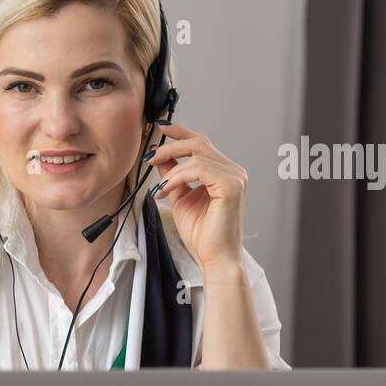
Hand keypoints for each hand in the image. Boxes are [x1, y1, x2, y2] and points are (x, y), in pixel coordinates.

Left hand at [147, 122, 247, 271]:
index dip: (180, 133)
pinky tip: (166, 191)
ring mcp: (236, 177)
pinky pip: (199, 169)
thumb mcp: (180, 197)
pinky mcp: (232, 186)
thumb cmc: (202, 234)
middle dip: (170, 146)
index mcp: (224, 172)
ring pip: (197, 156)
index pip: (202, 143)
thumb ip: (173, 175)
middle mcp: (233, 171)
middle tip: (150, 157)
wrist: (214, 258)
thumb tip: (160, 157)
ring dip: (171, 169)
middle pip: (199, 143)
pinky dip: (178, 177)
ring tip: (159, 187)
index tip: (160, 128)